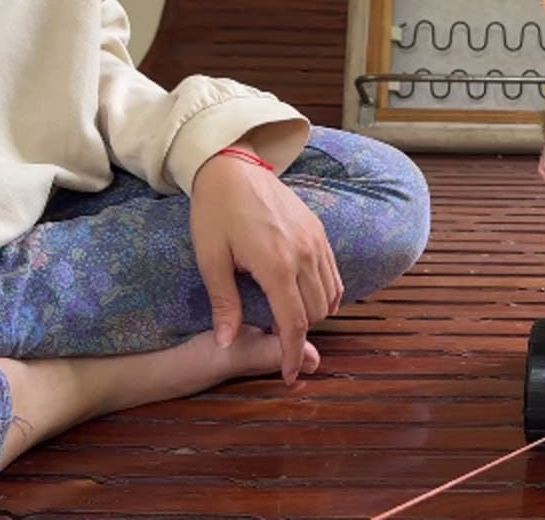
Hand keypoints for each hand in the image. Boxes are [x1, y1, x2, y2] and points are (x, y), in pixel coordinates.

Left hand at [189, 141, 341, 384]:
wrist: (233, 168)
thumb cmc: (214, 212)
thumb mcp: (211, 259)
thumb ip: (225, 303)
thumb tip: (225, 343)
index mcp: (276, 265)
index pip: (294, 322)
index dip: (291, 353)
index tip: (288, 376)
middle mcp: (304, 255)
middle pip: (316, 312)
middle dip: (300, 335)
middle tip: (279, 346)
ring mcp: (316, 242)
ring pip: (330, 295)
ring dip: (314, 315)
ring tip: (291, 323)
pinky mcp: (319, 232)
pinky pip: (333, 274)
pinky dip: (327, 293)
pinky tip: (308, 299)